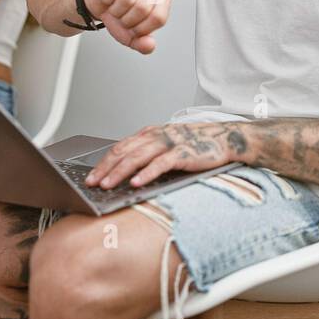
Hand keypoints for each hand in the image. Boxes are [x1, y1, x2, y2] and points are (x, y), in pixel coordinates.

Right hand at [83, 0, 171, 54]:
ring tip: (114, 8)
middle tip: (121, 17)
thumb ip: (142, 44)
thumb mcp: (130, 36)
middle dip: (126, 20)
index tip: (134, 29)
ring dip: (115, 10)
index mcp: (160, 0)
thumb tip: (149, 45)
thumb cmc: (118, 17)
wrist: (99, 5)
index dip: (142, 29)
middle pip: (142, 9)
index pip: (158, 18)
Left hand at [83, 122, 244, 188]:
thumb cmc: (196, 145)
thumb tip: (127, 172)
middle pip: (124, 151)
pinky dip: (146, 173)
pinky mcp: (183, 153)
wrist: (226, 139)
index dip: (104, 162)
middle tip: (92, 182)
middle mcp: (156, 136)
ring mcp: (170, 143)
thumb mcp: (168, 145)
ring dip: (120, 172)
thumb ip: (149, 153)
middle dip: (106, 168)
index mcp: (150, 134)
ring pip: (138, 156)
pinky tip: (136, 183)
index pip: (120, 147)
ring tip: (108, 185)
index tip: (91, 176)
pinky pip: (161, 163)